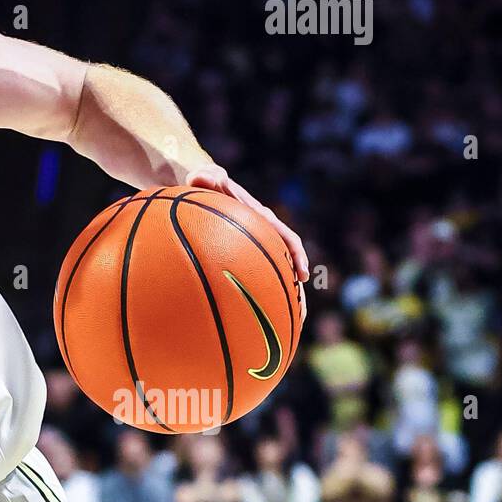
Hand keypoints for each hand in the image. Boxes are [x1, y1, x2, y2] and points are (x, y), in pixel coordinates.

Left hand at [185, 164, 309, 317]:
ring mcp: (254, 245)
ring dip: (282, 298)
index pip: (286, 238)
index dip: (295, 256)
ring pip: (274, 275)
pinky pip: (255, 276)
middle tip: (300, 312)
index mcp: (261, 217)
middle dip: (296, 288)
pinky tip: (249, 317)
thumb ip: (206, 177)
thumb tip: (203, 175)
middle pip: (287, 263)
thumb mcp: (204, 177)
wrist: (201, 185)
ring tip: (286, 325)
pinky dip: (258, 296)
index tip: (301, 275)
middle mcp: (263, 233)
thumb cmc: (202, 183)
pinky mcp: (242, 254)